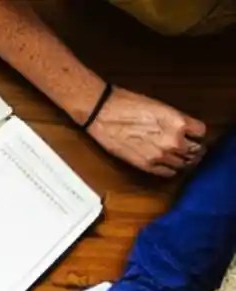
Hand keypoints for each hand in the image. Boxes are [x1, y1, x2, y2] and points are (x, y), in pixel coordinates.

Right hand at [86, 87, 205, 177]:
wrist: (102, 113)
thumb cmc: (126, 105)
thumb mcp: (160, 107)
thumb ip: (175, 120)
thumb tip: (183, 129)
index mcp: (178, 122)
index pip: (201, 132)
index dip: (197, 133)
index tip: (194, 134)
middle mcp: (173, 140)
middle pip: (195, 150)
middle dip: (193, 148)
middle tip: (190, 148)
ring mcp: (160, 155)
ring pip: (184, 163)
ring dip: (183, 160)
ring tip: (179, 157)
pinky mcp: (146, 165)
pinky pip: (168, 173)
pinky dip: (170, 169)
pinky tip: (167, 164)